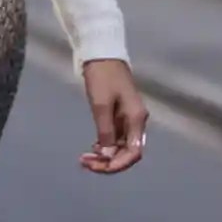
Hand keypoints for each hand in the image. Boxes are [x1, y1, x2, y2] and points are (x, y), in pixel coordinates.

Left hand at [79, 59, 148, 174]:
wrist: (102, 54)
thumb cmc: (102, 77)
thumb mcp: (101, 105)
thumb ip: (105, 131)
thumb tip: (107, 154)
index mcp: (136, 119)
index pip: (134, 153)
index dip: (118, 164)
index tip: (98, 167)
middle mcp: (136, 122)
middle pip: (127, 152)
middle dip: (108, 162)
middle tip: (85, 163)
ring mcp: (128, 119)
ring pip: (120, 147)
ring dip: (105, 156)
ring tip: (85, 158)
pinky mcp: (119, 115)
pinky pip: (115, 138)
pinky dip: (104, 146)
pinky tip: (92, 148)